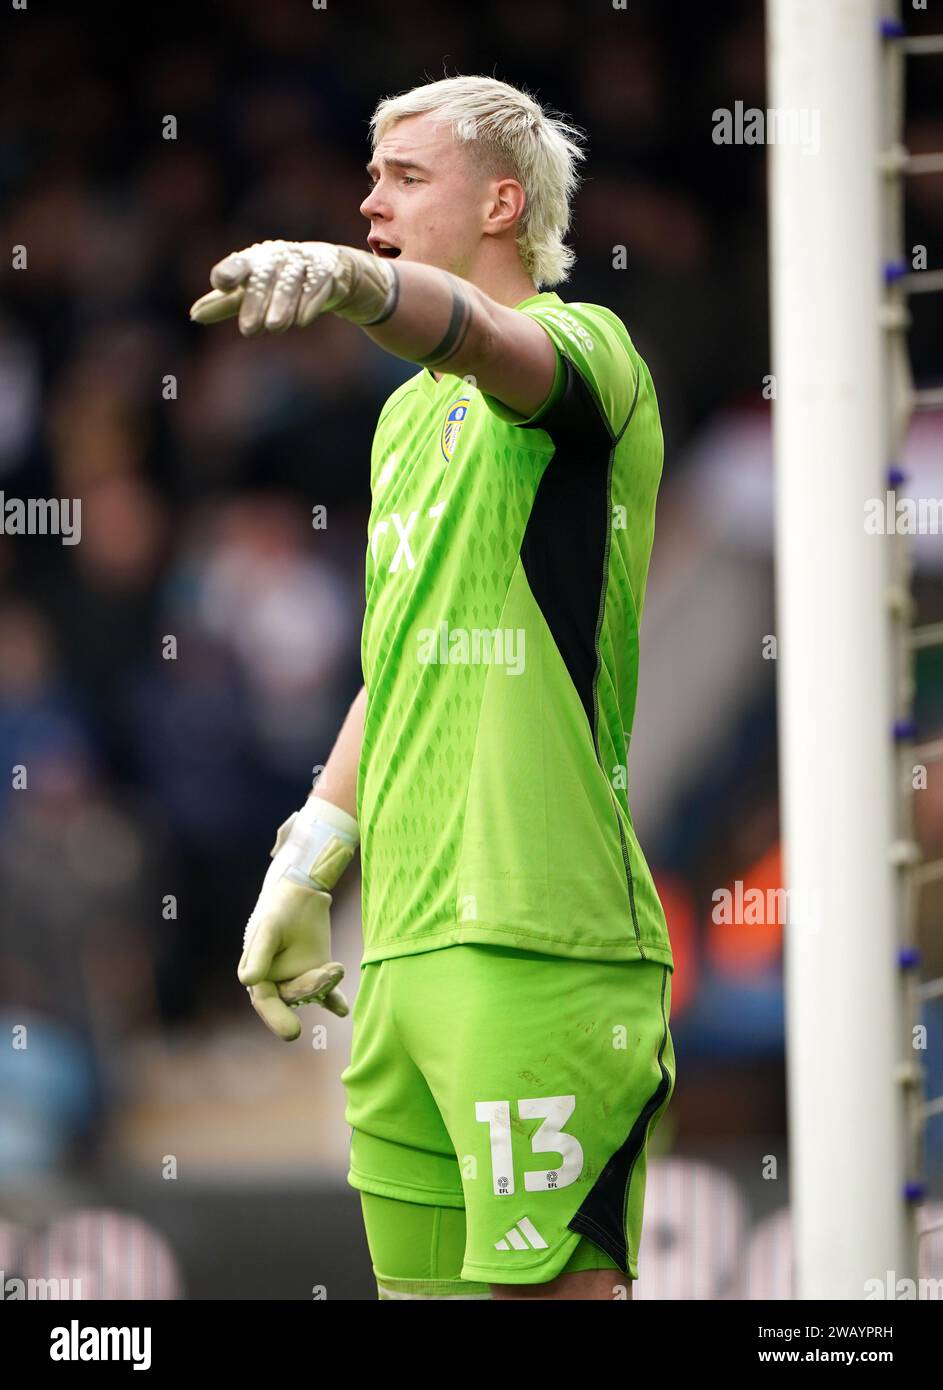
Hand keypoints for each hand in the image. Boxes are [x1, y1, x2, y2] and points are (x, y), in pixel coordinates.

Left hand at [189, 239, 396, 335]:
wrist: (330, 270)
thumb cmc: (280, 282)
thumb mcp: (252, 292)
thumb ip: (225, 303)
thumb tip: (193, 316)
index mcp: (256, 260)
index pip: (240, 264)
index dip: (230, 272)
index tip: (221, 284)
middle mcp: (278, 257)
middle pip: (265, 277)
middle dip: (256, 302)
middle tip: (248, 330)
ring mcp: (303, 262)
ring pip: (290, 282)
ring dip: (282, 305)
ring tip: (275, 327)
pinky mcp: (327, 271)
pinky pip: (317, 285)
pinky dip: (310, 302)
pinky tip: (303, 320)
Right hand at [238, 798, 357, 1041]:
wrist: (300, 892)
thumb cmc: (279, 909)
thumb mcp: (269, 929)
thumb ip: (260, 954)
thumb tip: (248, 981)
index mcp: (257, 975)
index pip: (268, 1002)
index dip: (278, 1019)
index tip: (295, 1033)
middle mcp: (277, 982)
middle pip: (295, 997)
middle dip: (313, 986)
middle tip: (333, 969)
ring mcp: (298, 978)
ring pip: (312, 995)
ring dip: (326, 986)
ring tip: (337, 968)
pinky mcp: (317, 971)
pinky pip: (326, 994)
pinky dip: (334, 1001)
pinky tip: (342, 1010)